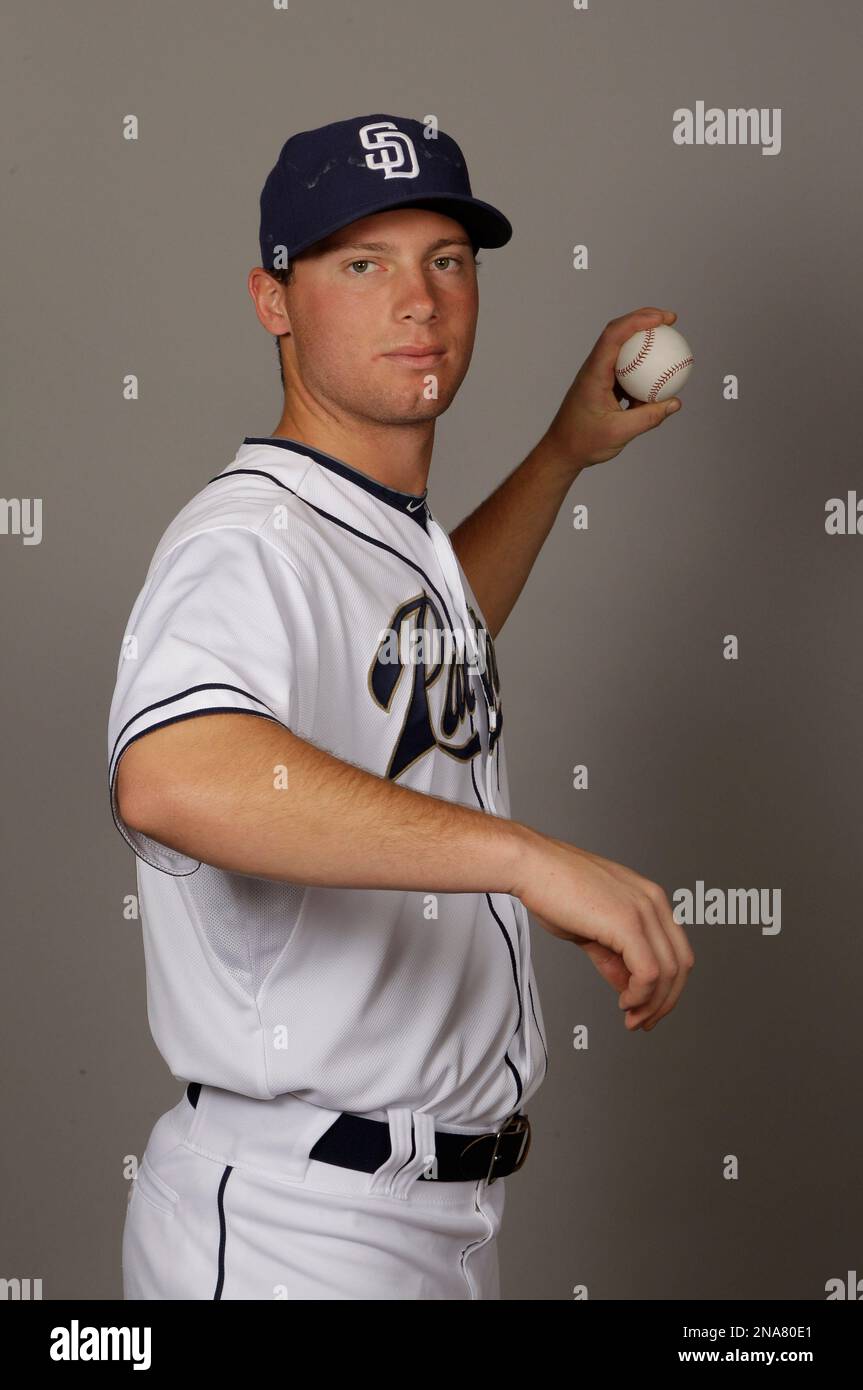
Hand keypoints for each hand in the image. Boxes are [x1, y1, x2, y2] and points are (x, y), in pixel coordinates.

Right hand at [512, 828, 693, 1031]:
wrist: (531, 866)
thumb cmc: (553, 889)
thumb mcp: (592, 929)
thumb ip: (614, 957)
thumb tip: (627, 985)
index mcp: (649, 898)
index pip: (676, 951)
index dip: (667, 987)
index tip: (647, 1008)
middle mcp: (654, 901)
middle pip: (680, 964)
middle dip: (664, 1001)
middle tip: (642, 1022)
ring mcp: (643, 910)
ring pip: (668, 972)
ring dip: (652, 1004)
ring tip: (631, 1017)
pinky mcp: (628, 923)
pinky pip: (649, 972)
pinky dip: (640, 995)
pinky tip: (624, 1002)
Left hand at [545, 307, 682, 470]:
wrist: (562, 452)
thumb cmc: (583, 443)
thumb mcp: (619, 433)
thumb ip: (648, 418)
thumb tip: (674, 402)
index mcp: (594, 374)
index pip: (614, 336)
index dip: (638, 320)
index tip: (662, 319)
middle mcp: (594, 369)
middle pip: (618, 332)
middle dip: (644, 319)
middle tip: (671, 320)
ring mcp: (598, 376)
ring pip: (622, 349)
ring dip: (644, 343)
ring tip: (669, 343)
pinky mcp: (603, 385)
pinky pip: (625, 369)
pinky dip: (641, 368)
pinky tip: (657, 378)